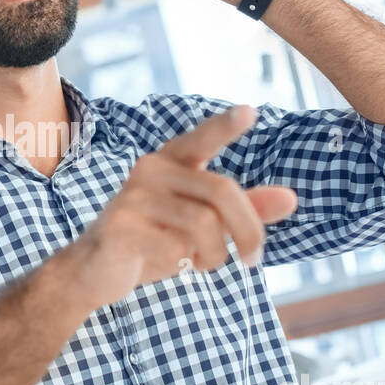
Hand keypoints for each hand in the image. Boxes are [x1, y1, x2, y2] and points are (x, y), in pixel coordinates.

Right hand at [57, 104, 297, 310]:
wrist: (92, 273)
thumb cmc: (151, 242)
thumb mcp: (202, 226)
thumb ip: (243, 210)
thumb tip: (291, 198)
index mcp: (170, 162)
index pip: (201, 139)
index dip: (225, 126)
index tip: (250, 111)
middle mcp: (150, 170)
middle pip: (221, 193)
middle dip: (248, 230)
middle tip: (255, 261)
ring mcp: (132, 197)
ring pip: (204, 224)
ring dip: (216, 254)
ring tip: (202, 263)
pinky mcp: (120, 225)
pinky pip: (175, 247)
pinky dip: (183, 263)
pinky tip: (170, 263)